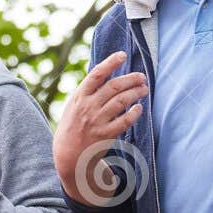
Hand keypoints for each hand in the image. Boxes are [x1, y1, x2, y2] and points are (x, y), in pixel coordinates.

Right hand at [52, 52, 146, 204]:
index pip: (96, 74)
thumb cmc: (73, 128)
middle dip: (130, 79)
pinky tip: (139, 108)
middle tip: (141, 77)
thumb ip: (87, 92)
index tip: (123, 55)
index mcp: (79, 97)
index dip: (110, 63)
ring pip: (121, 101)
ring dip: (136, 93)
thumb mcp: (73, 106)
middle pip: (113, 86)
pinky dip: (134, 113)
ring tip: (144, 89)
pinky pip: (125, 121)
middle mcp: (88, 107)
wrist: (68, 156)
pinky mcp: (106, 135)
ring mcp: (97, 121)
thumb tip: (104, 73)